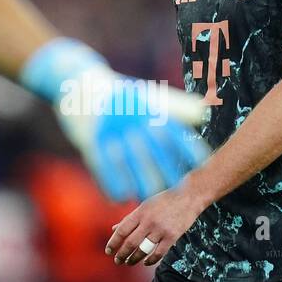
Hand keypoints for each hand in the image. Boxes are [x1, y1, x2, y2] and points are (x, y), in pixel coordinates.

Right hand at [20, 38, 210, 201]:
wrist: (78, 83)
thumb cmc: (121, 96)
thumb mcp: (147, 94)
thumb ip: (175, 105)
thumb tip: (203, 112)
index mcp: (147, 105)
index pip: (173, 129)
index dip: (189, 148)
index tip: (202, 164)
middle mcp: (130, 116)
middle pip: (152, 148)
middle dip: (167, 169)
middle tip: (179, 188)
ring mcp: (109, 128)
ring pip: (128, 161)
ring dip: (139, 181)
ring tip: (149, 196)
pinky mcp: (89, 140)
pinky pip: (102, 166)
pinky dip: (111, 183)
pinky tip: (120, 197)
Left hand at [106, 182, 208, 266]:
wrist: (189, 197)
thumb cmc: (165, 201)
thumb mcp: (145, 205)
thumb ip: (130, 218)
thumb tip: (114, 229)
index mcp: (140, 212)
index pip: (122, 230)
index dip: (113, 242)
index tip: (108, 251)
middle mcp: (149, 221)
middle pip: (130, 242)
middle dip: (121, 254)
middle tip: (117, 261)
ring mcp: (161, 229)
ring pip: (143, 249)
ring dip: (134, 259)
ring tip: (129, 263)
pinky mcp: (172, 236)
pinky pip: (159, 253)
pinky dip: (150, 260)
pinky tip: (145, 262)